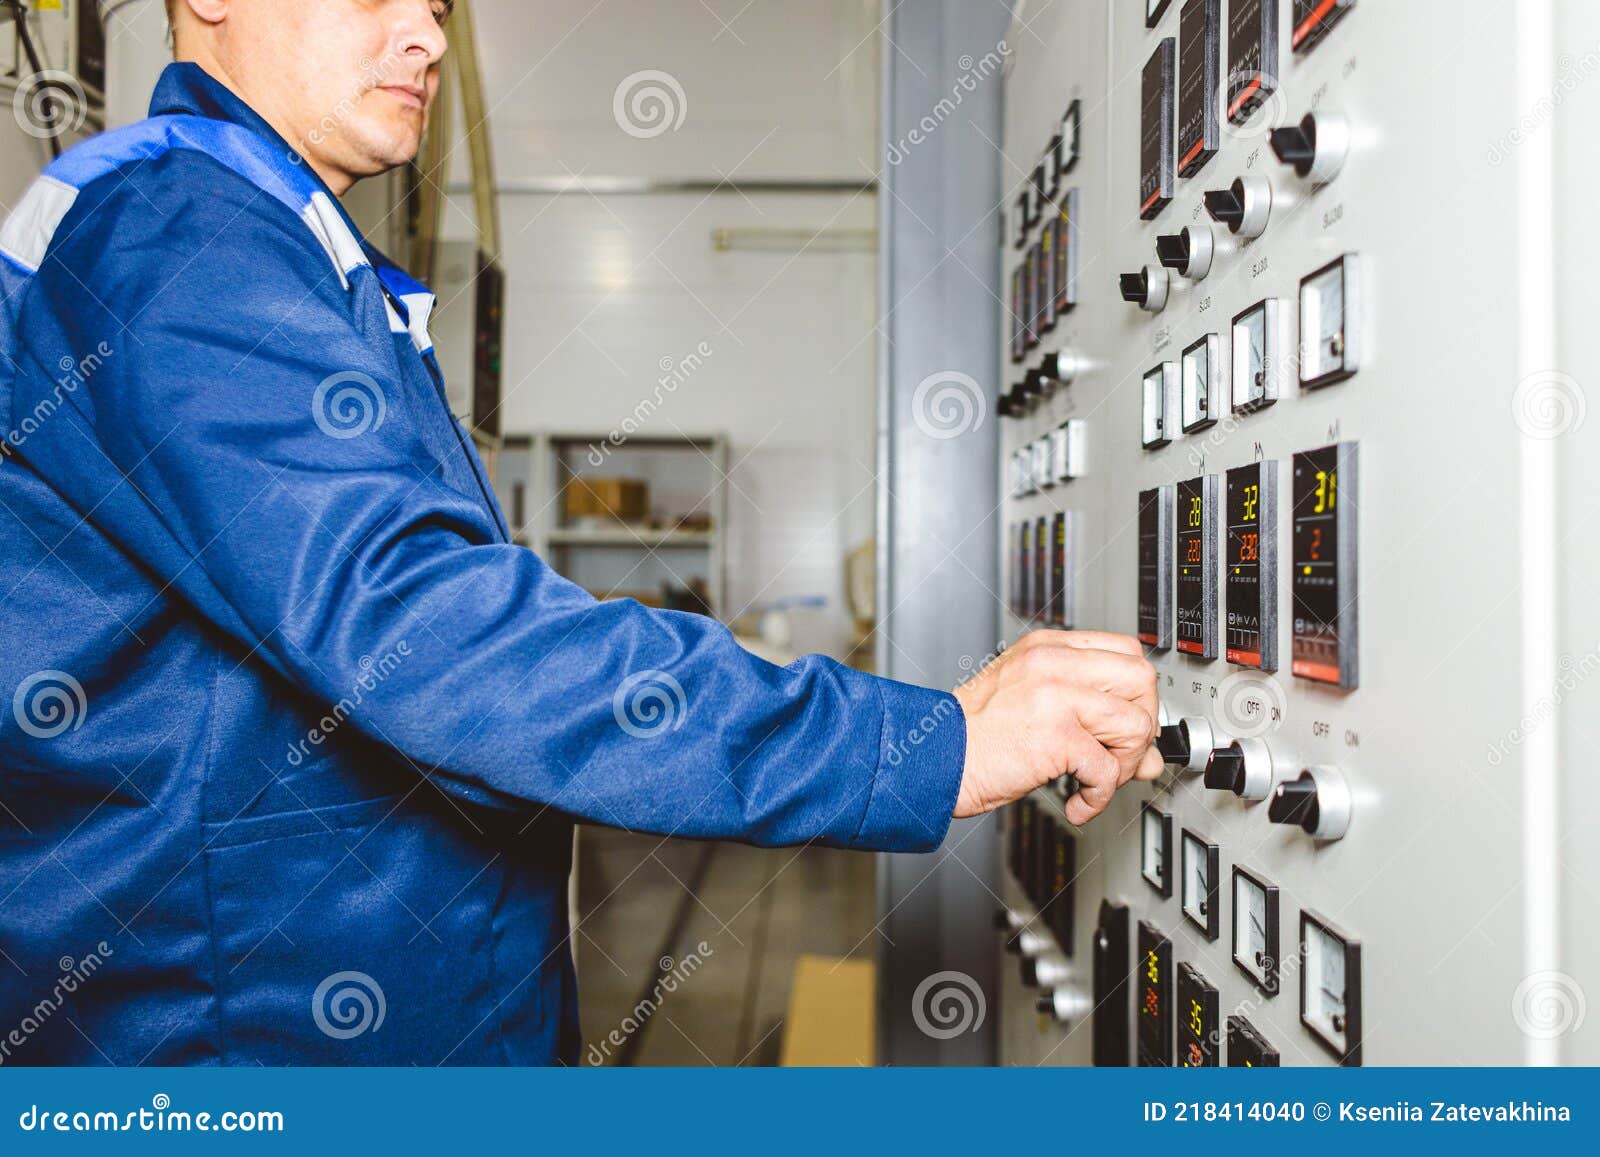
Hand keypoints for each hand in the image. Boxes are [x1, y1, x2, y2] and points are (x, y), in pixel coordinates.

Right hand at [951, 630, 1161, 824]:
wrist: (931, 757)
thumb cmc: (972, 735)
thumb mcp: (1033, 706)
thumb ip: (1088, 717)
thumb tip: (1144, 752)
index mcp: (1047, 648)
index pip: (1125, 652)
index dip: (1135, 693)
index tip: (1127, 722)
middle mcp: (1053, 663)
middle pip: (1140, 680)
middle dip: (1142, 725)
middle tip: (1119, 754)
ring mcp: (1055, 695)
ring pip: (1134, 725)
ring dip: (1123, 765)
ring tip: (1095, 781)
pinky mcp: (1055, 735)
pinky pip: (1107, 770)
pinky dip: (1099, 796)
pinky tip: (1077, 802)